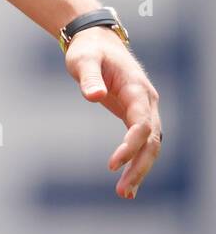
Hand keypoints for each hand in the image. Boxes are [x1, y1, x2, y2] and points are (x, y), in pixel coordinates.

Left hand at [64, 27, 162, 198]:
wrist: (96, 40)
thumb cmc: (88, 49)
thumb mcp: (83, 59)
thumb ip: (89, 77)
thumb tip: (93, 97)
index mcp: (137, 87)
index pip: (142, 122)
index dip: (131, 144)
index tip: (112, 164)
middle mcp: (146, 101)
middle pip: (151, 140)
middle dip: (139, 166)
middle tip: (123, 191)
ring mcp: (143, 108)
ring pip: (150, 145)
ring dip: (139, 168)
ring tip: (125, 193)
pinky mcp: (135, 114)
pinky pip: (141, 142)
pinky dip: (136, 161)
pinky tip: (127, 182)